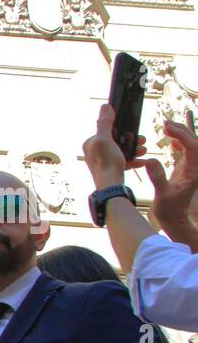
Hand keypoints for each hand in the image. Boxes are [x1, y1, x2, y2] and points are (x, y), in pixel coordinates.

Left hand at [84, 104, 147, 190]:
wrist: (111, 186)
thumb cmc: (106, 163)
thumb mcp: (105, 139)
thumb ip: (104, 123)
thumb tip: (105, 107)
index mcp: (90, 144)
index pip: (108, 130)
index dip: (122, 130)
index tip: (134, 131)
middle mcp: (94, 152)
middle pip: (117, 140)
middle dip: (131, 140)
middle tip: (142, 141)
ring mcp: (102, 161)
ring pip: (122, 150)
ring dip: (135, 150)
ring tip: (144, 151)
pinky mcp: (110, 169)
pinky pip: (124, 162)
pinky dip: (134, 161)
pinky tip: (142, 162)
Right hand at [141, 119, 197, 236]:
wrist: (174, 219)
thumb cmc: (169, 209)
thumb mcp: (162, 194)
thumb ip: (157, 177)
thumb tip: (150, 159)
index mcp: (194, 171)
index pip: (192, 146)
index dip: (181, 135)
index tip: (167, 128)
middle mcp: (195, 167)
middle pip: (194, 142)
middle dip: (181, 130)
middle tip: (166, 123)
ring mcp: (192, 167)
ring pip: (190, 144)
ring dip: (180, 134)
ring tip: (166, 127)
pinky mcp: (186, 169)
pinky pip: (186, 151)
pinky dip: (179, 142)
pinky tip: (170, 139)